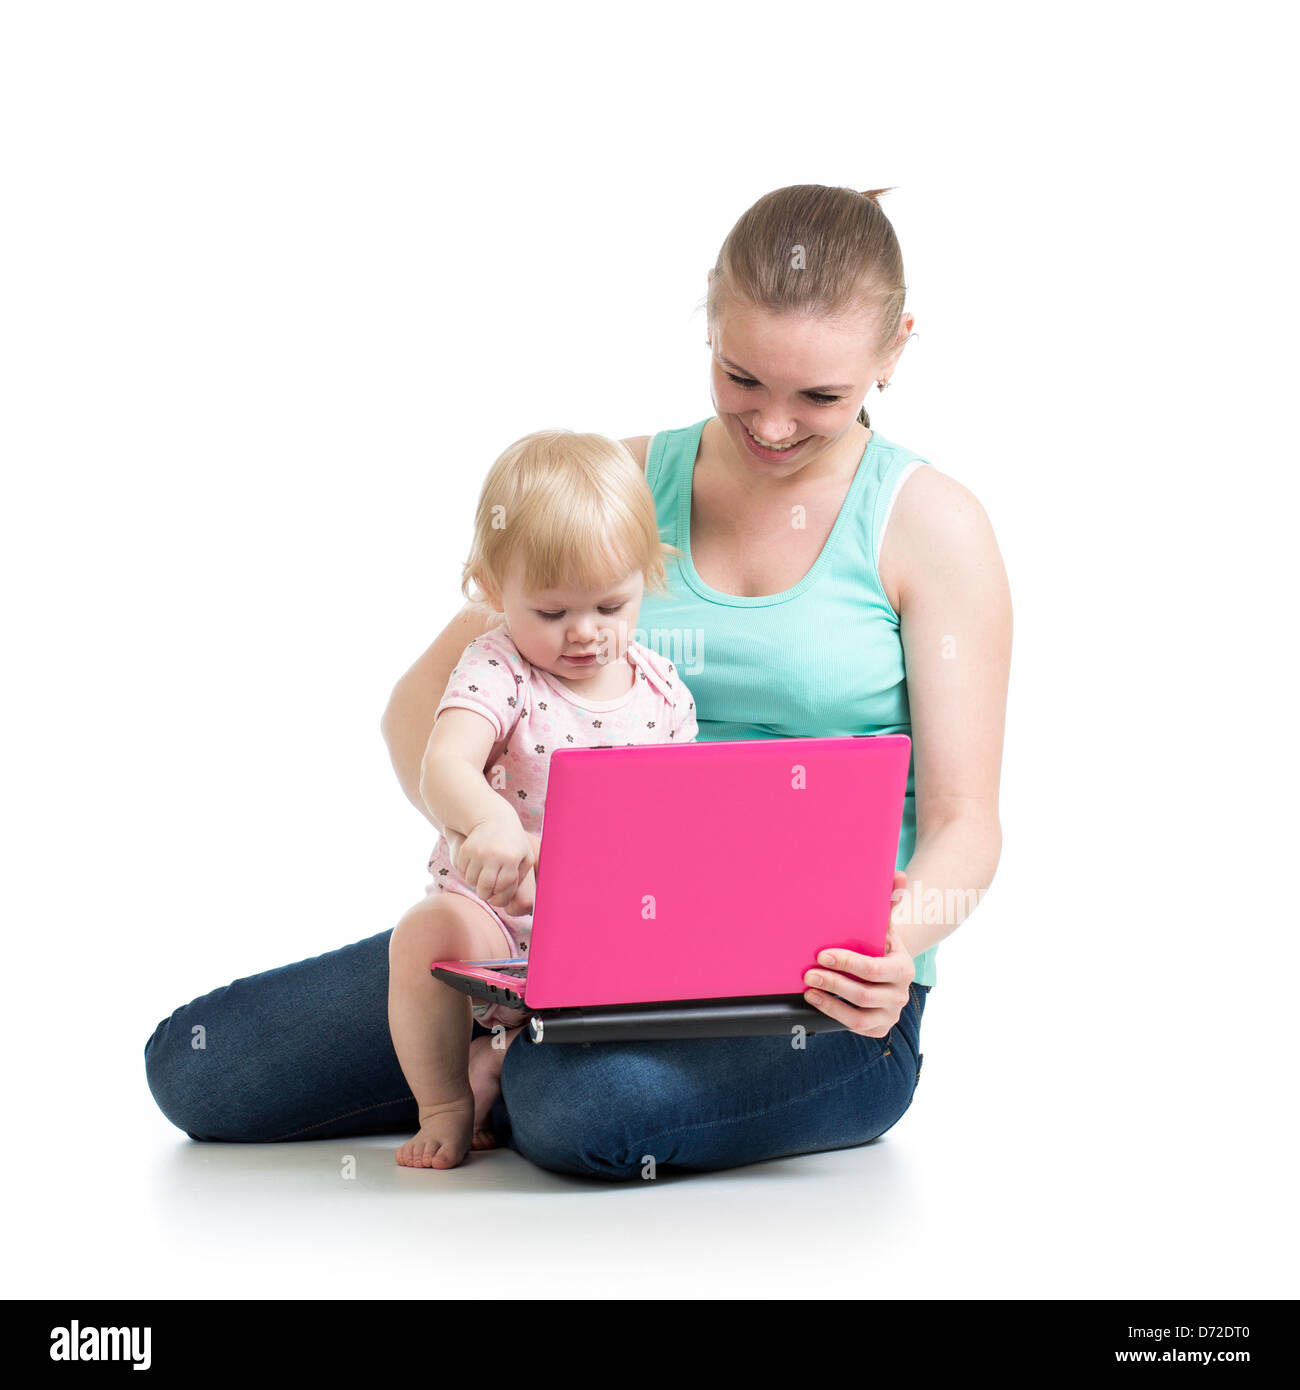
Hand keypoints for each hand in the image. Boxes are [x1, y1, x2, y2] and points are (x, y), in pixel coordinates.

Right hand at [452, 817, 537, 910]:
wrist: (493, 817)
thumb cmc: (513, 841)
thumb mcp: (525, 856)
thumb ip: (522, 878)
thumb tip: (513, 900)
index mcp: (511, 859)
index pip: (502, 888)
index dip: (500, 893)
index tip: (500, 891)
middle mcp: (494, 856)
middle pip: (484, 888)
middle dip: (485, 893)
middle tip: (487, 890)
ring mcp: (478, 852)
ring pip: (471, 880)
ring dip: (475, 882)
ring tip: (481, 875)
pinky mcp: (466, 849)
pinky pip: (462, 871)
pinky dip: (466, 872)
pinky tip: (474, 866)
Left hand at [803, 871, 913, 1037]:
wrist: (887, 972)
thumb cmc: (879, 945)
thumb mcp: (885, 926)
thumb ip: (889, 901)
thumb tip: (899, 875)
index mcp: (903, 967)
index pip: (873, 969)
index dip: (847, 964)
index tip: (822, 955)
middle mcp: (900, 994)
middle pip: (863, 994)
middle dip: (834, 983)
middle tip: (809, 973)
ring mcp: (890, 1013)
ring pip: (858, 1016)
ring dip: (830, 1004)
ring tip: (808, 990)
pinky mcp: (878, 1028)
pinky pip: (856, 1027)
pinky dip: (834, 1016)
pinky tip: (817, 1002)